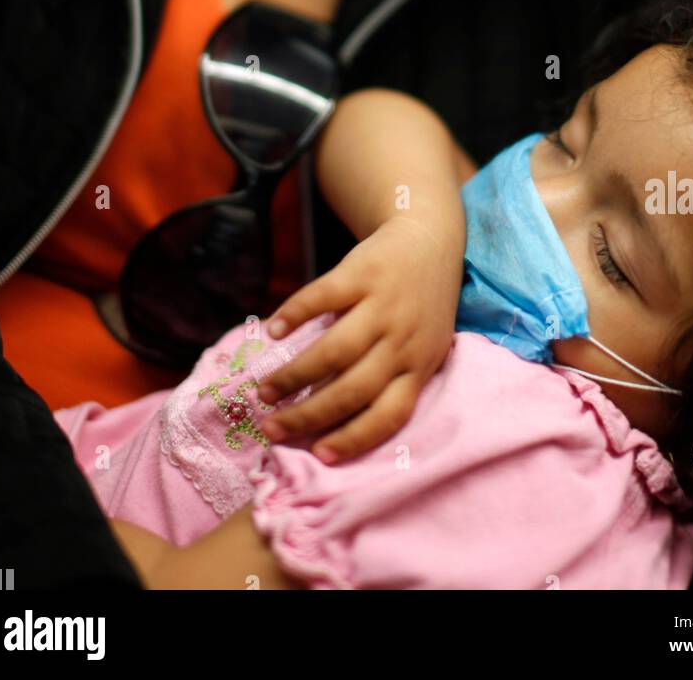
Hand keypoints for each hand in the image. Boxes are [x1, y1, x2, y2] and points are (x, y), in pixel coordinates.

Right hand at [255, 215, 463, 463]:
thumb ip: (390, 376)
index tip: (319, 455)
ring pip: (335, 351)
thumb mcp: (423, 345)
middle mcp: (403, 339)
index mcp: (421, 365)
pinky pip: (323, 297)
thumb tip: (331, 419)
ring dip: (294, 375)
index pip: (390, 415)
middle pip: (353, 389)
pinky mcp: (362, 272)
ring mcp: (383, 305)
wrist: (429, 238)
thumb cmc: (420, 305)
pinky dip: (294, 315)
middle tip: (272, 428)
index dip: (355, 438)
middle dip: (308, 415)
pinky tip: (273, 332)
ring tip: (264, 391)